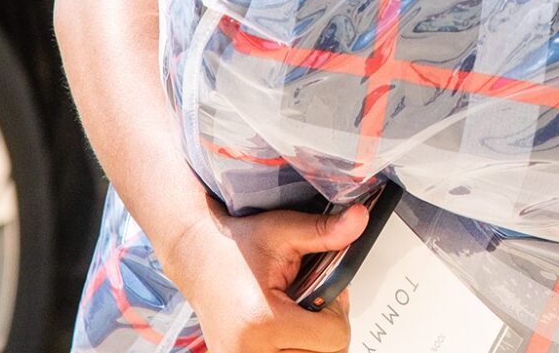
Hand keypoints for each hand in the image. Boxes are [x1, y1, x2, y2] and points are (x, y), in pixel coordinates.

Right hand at [160, 200, 369, 352]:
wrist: (196, 257)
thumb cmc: (235, 247)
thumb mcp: (283, 230)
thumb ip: (325, 231)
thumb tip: (361, 218)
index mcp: (261, 321)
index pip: (333, 336)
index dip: (337, 309)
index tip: (321, 291)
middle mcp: (247, 351)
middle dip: (326, 327)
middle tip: (311, 301)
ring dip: (311, 341)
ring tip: (298, 314)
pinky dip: (294, 348)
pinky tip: (286, 328)